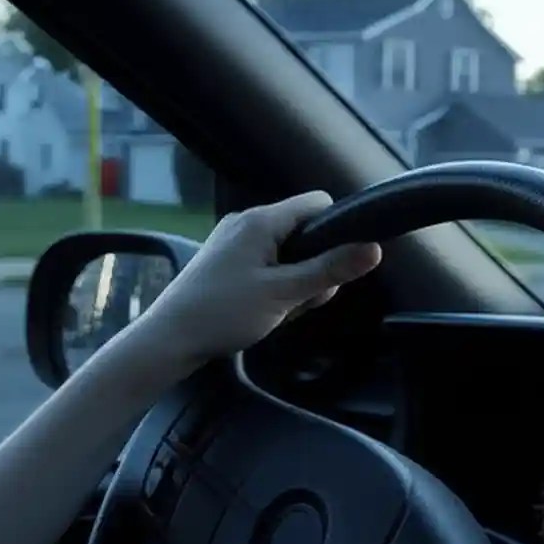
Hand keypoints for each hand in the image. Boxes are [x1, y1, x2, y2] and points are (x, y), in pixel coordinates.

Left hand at [139, 190, 380, 365]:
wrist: (169, 339)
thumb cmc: (222, 314)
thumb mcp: (284, 294)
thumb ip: (330, 270)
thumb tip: (374, 249)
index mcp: (260, 220)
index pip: (318, 204)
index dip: (337, 232)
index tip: (333, 269)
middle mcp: (246, 222)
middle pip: (305, 233)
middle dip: (314, 268)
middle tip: (298, 301)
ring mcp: (235, 242)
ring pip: (288, 254)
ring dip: (295, 283)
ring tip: (277, 310)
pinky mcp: (227, 262)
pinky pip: (268, 266)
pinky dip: (275, 287)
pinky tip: (262, 311)